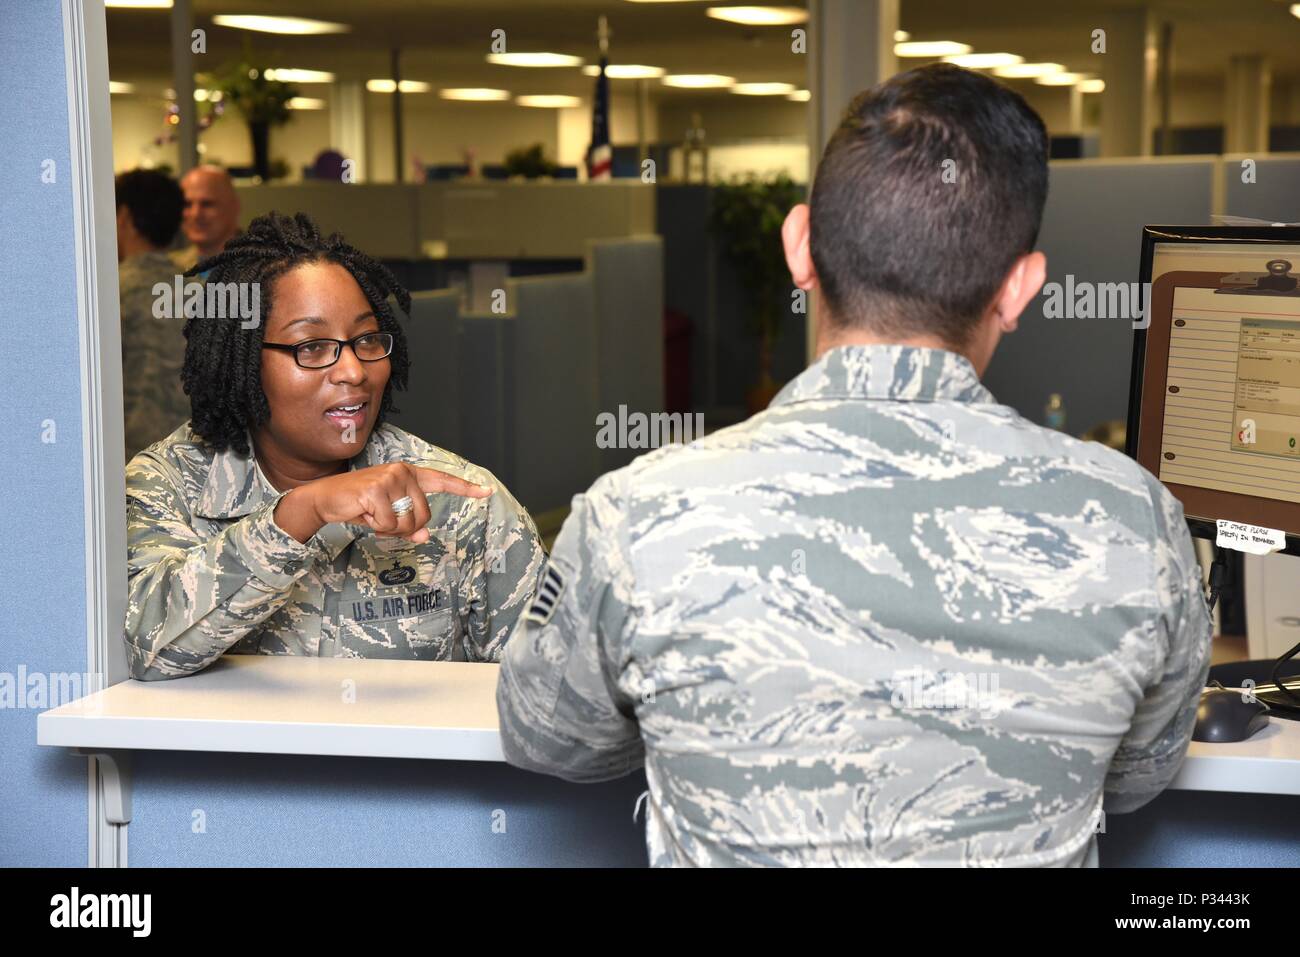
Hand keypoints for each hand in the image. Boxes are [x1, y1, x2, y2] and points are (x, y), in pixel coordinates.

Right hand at [275, 463, 491, 544]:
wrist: (325, 499)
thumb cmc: (359, 505)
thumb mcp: (387, 516)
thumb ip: (409, 524)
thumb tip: (424, 537)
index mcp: (409, 474)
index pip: (442, 481)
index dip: (466, 488)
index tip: (487, 491)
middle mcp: (403, 472)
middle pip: (423, 516)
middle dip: (404, 528)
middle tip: (382, 519)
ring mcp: (390, 478)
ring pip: (407, 523)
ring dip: (389, 528)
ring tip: (371, 514)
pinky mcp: (376, 489)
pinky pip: (389, 524)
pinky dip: (376, 527)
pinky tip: (363, 513)